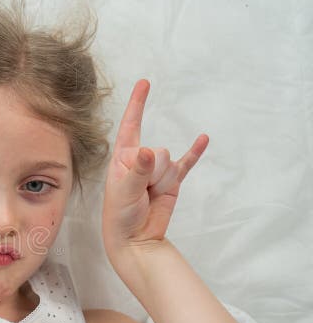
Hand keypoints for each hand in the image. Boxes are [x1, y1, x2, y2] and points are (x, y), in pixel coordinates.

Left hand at [102, 79, 208, 254]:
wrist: (135, 240)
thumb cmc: (120, 216)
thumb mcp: (124, 193)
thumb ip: (138, 171)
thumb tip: (148, 151)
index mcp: (122, 159)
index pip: (130, 126)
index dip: (137, 104)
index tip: (144, 83)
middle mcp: (140, 160)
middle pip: (159, 151)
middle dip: (154, 172)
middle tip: (142, 193)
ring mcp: (157, 170)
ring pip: (171, 161)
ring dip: (164, 181)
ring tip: (150, 197)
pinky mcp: (172, 181)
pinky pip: (186, 163)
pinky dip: (195, 152)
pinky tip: (203, 138)